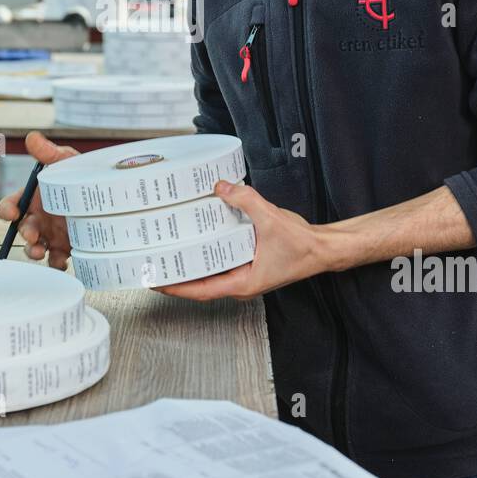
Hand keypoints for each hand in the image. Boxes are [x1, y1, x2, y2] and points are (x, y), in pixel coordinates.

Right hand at [0, 130, 78, 268]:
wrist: (107, 197)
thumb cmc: (80, 176)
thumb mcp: (66, 162)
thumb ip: (48, 153)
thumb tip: (32, 137)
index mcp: (33, 199)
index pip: (10, 206)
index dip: (6, 210)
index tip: (11, 213)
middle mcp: (39, 219)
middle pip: (22, 229)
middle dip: (24, 233)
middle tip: (32, 235)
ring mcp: (51, 235)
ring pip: (34, 248)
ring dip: (33, 252)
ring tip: (40, 252)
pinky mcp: (66, 248)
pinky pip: (55, 260)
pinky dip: (56, 263)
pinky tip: (62, 261)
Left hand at [155, 179, 328, 300]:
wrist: (322, 248)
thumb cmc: (302, 247)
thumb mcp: (271, 219)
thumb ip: (246, 200)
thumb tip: (222, 187)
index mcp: (242, 283)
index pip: (199, 290)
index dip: (175, 287)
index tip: (154, 281)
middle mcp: (240, 282)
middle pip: (200, 282)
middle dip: (177, 274)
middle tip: (155, 262)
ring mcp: (244, 273)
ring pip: (210, 271)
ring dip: (191, 262)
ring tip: (170, 250)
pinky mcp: (249, 262)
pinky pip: (222, 259)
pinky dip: (208, 250)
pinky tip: (199, 236)